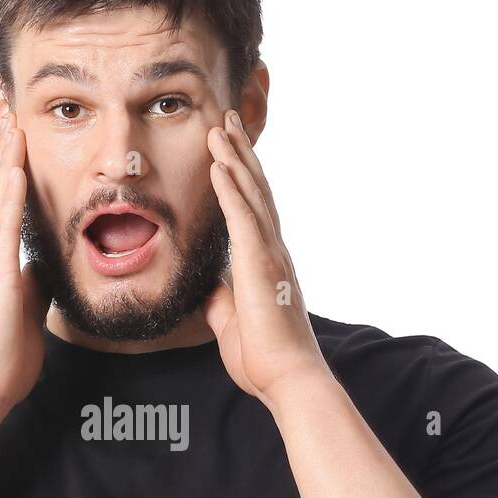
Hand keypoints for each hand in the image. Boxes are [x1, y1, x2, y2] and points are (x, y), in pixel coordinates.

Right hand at [0, 113, 48, 424]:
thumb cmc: (1, 361)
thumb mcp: (27, 310)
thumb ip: (33, 283)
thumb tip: (45, 266)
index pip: (1, 194)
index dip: (5, 155)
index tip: (10, 118)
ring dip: (3, 150)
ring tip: (8, 110)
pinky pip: (2, 224)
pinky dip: (9, 190)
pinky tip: (17, 162)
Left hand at [204, 109, 332, 413]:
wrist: (286, 378)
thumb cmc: (264, 359)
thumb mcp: (231, 324)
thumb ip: (222, 302)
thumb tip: (212, 290)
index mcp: (266, 264)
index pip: (253, 211)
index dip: (242, 179)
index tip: (229, 152)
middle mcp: (273, 250)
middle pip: (256, 190)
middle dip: (240, 153)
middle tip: (227, 120)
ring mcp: (270, 253)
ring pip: (251, 193)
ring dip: (234, 157)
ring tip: (219, 125)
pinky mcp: (260, 262)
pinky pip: (243, 216)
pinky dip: (230, 187)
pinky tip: (219, 162)